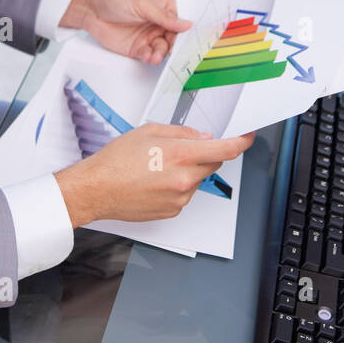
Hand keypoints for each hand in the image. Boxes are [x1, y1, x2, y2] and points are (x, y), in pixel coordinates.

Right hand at [54, 123, 254, 226]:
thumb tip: (202, 137)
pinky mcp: (173, 211)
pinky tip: (154, 180)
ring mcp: (180, 198)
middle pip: (213, 163)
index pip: (225, 149)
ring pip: (197, 179)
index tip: (247, 137)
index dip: (241, 142)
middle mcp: (185, 179)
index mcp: (181, 155)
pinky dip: (177, 185)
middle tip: (182, 148)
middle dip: (206, 153)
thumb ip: (181, 133)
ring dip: (188, 170)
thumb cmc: (115, 161)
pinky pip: (185, 193)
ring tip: (157, 167)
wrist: (96, 190)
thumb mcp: (149, 132)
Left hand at [58, 0, 191, 61]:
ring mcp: (148, 37)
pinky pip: (149, 55)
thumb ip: (164, 17)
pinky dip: (150, 57)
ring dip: (161, 53)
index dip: (187, 28)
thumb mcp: (142, 5)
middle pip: (174, 37)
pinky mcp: (137, 49)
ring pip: (163, 49)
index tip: (191, 37)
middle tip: (173, 50)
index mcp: (162, 9)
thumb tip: (186, 24)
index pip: (181, 19)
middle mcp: (158, 24)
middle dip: (175, 45)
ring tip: (155, 55)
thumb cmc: (115, 0)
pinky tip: (147, 56)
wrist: (91, 11)